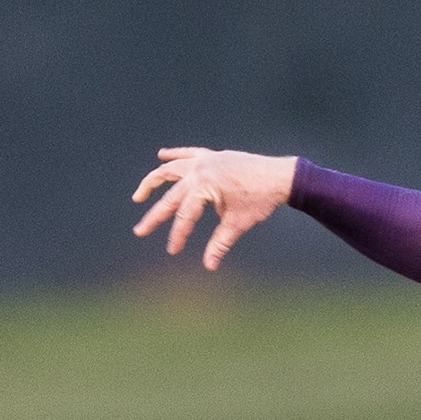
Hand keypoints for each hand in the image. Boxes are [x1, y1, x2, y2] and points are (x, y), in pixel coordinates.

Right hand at [132, 148, 296, 270]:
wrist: (281, 176)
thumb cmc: (260, 201)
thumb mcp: (238, 224)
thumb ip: (220, 244)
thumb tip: (209, 266)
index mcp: (204, 186)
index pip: (184, 216)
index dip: (178, 236)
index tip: (172, 251)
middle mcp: (199, 170)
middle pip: (170, 197)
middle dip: (155, 217)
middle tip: (140, 232)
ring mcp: (204, 160)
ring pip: (170, 170)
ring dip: (153, 182)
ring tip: (139, 196)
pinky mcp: (213, 155)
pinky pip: (188, 153)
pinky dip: (174, 154)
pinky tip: (161, 155)